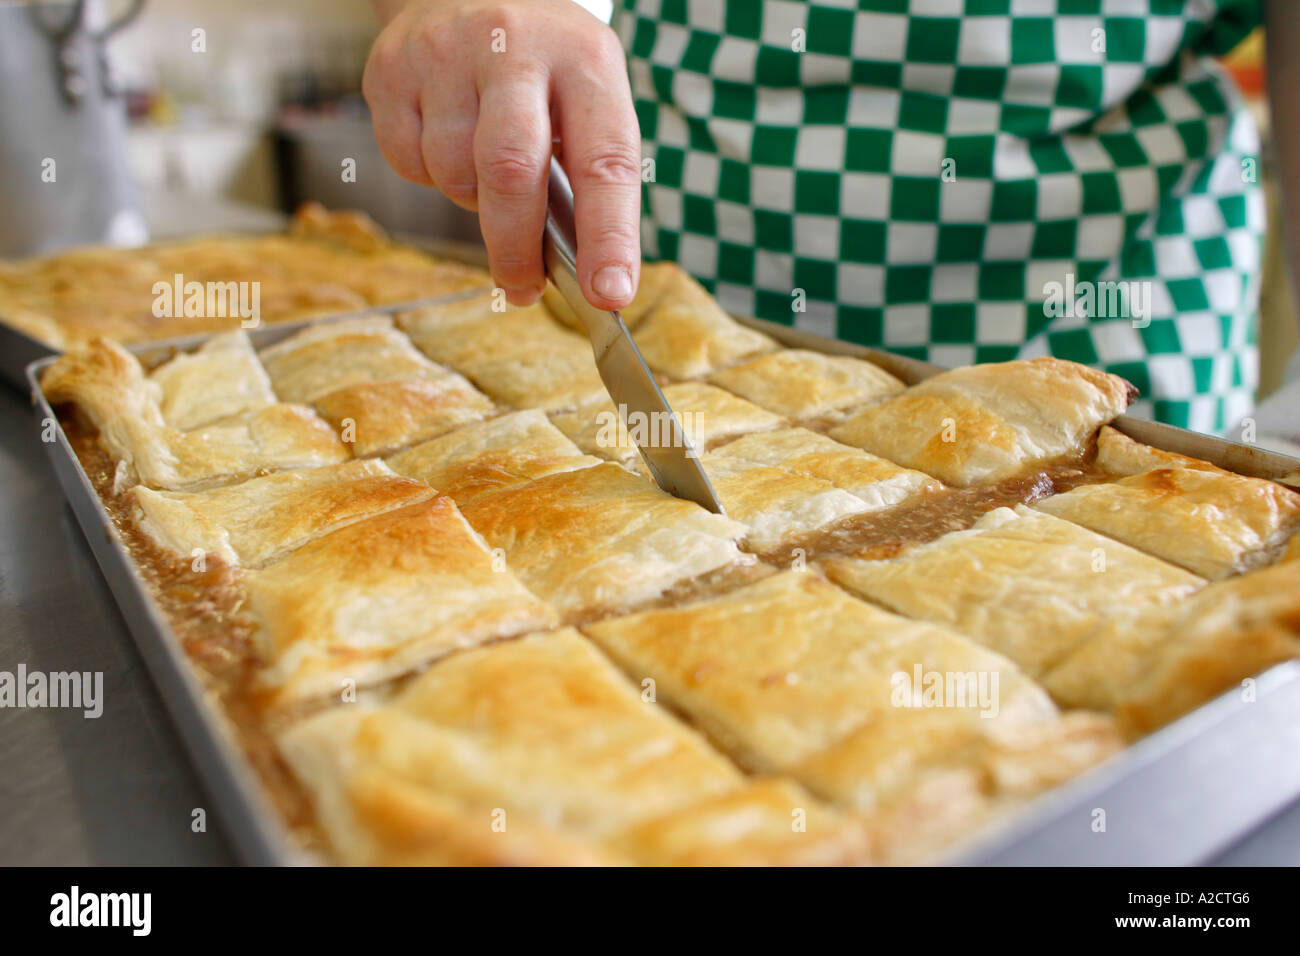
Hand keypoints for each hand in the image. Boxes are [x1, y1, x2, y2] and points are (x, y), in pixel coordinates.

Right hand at [365, 0, 641, 307]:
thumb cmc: (542, 71)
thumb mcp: (584, 100)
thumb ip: (585, 178)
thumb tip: (581, 274)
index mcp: (585, 60)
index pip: (605, 161)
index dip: (609, 235)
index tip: (610, 292)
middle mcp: (515, 45)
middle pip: (511, 170)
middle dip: (516, 246)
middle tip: (522, 287)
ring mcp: (446, 51)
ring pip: (453, 173)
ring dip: (471, 200)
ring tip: (484, 168)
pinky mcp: (392, 67)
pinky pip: (408, 162)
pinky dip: (428, 176)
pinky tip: (445, 139)